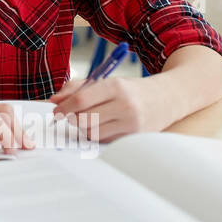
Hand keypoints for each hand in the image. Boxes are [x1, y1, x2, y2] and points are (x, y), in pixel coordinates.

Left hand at [49, 75, 168, 141]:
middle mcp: (124, 105)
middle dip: (72, 118)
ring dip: (85, 128)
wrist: (166, 98)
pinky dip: (98, 134)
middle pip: (84, 119)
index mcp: (115, 86)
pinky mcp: (134, 137)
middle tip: (70, 116)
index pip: (81, 99)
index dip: (64, 107)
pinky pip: (105, 140)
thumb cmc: (130, 90)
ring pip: (93, 132)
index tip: (56, 111)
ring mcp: (131, 123)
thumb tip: (54, 100)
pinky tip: (104, 125)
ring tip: (90, 118)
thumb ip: (77, 87)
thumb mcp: (106, 81)